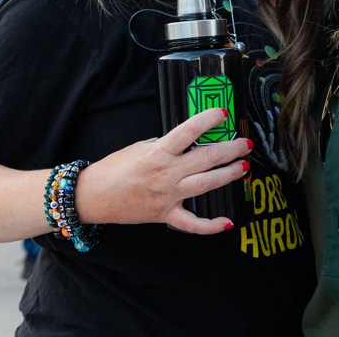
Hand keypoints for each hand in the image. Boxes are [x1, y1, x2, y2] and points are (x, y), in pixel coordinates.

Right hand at [75, 107, 251, 234]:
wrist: (94, 197)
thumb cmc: (114, 168)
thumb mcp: (139, 147)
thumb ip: (164, 144)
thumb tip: (186, 142)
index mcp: (158, 152)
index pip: (188, 131)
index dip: (208, 120)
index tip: (223, 113)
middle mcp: (166, 174)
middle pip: (205, 158)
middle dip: (229, 149)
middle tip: (245, 143)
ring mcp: (167, 196)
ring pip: (205, 184)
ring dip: (228, 175)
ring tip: (243, 167)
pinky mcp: (165, 215)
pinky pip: (192, 223)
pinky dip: (211, 225)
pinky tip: (228, 221)